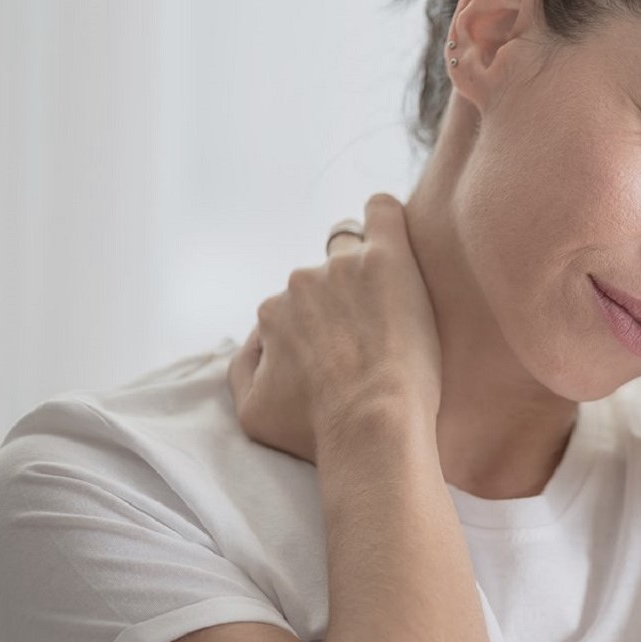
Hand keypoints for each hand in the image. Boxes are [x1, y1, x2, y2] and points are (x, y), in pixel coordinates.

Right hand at [227, 193, 441, 463]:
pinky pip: (384, 212)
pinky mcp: (388, 258)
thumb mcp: (252, 412)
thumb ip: (244, 368)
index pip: (294, 305)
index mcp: (272, 312)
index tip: (345, 347)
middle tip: (374, 330)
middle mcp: (302, 282)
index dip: (320, 325)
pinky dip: (387, 215)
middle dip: (344, 296)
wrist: (374, 425)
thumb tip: (257, 340)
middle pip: (323, 275)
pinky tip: (396, 231)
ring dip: (366, 265)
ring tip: (392, 298)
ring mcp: (345, 266)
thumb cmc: (318, 429)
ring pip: (353, 247)